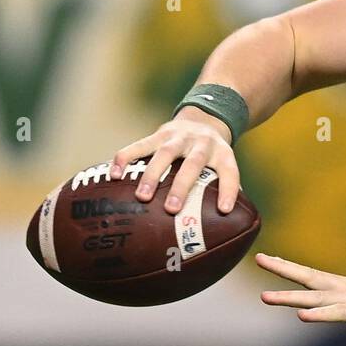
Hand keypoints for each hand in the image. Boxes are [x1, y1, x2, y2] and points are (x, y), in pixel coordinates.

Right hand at [110, 107, 240, 214]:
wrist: (203, 119)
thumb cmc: (212, 155)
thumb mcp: (224, 166)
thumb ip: (224, 190)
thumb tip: (223, 226)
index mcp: (222, 154)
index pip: (230, 172)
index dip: (229, 190)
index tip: (224, 210)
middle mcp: (202, 143)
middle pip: (193, 163)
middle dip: (182, 186)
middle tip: (171, 209)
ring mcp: (179, 137)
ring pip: (165, 153)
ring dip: (152, 174)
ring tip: (142, 197)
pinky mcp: (159, 134)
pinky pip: (139, 144)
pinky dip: (125, 158)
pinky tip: (114, 175)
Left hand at [257, 254, 345, 341]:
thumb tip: (342, 310)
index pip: (312, 274)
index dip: (289, 267)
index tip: (268, 258)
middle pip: (308, 277)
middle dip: (281, 269)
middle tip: (258, 258)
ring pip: (315, 297)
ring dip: (289, 297)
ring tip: (265, 297)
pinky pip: (337, 314)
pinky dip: (319, 314)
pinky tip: (302, 316)